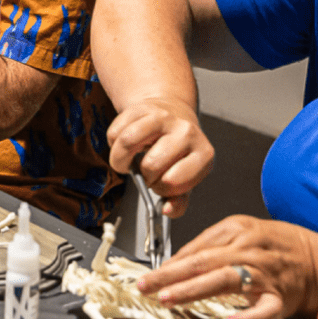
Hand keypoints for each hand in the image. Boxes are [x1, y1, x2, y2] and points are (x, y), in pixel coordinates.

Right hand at [106, 97, 215, 213]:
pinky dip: (113, 144)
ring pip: (127, 142)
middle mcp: (186, 132)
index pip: (174, 182)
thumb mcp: (185, 179)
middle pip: (151, 164)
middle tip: (148, 173)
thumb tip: (167, 210)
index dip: (161, 188)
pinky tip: (126, 146)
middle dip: (144, 176)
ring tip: (129, 162)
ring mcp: (163, 117)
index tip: (161, 183)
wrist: (172, 115)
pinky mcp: (141, 108)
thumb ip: (178, 201)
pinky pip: (115, 132)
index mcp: (203, 154)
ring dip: (120, 160)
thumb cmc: (178, 153)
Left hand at [136, 215, 317, 318]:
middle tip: (145, 286)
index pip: (197, 247)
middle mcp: (249, 249)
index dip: (170, 263)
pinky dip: (247, 317)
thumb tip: (177, 263)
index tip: (149, 276)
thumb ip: (212, 246)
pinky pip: (263, 310)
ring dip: (194, 289)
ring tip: (168, 298)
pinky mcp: (280, 298)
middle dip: (170, 275)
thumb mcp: (244, 233)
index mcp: (238, 230)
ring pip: (225, 280)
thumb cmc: (278, 247)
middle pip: (203, 261)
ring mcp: (265, 274)